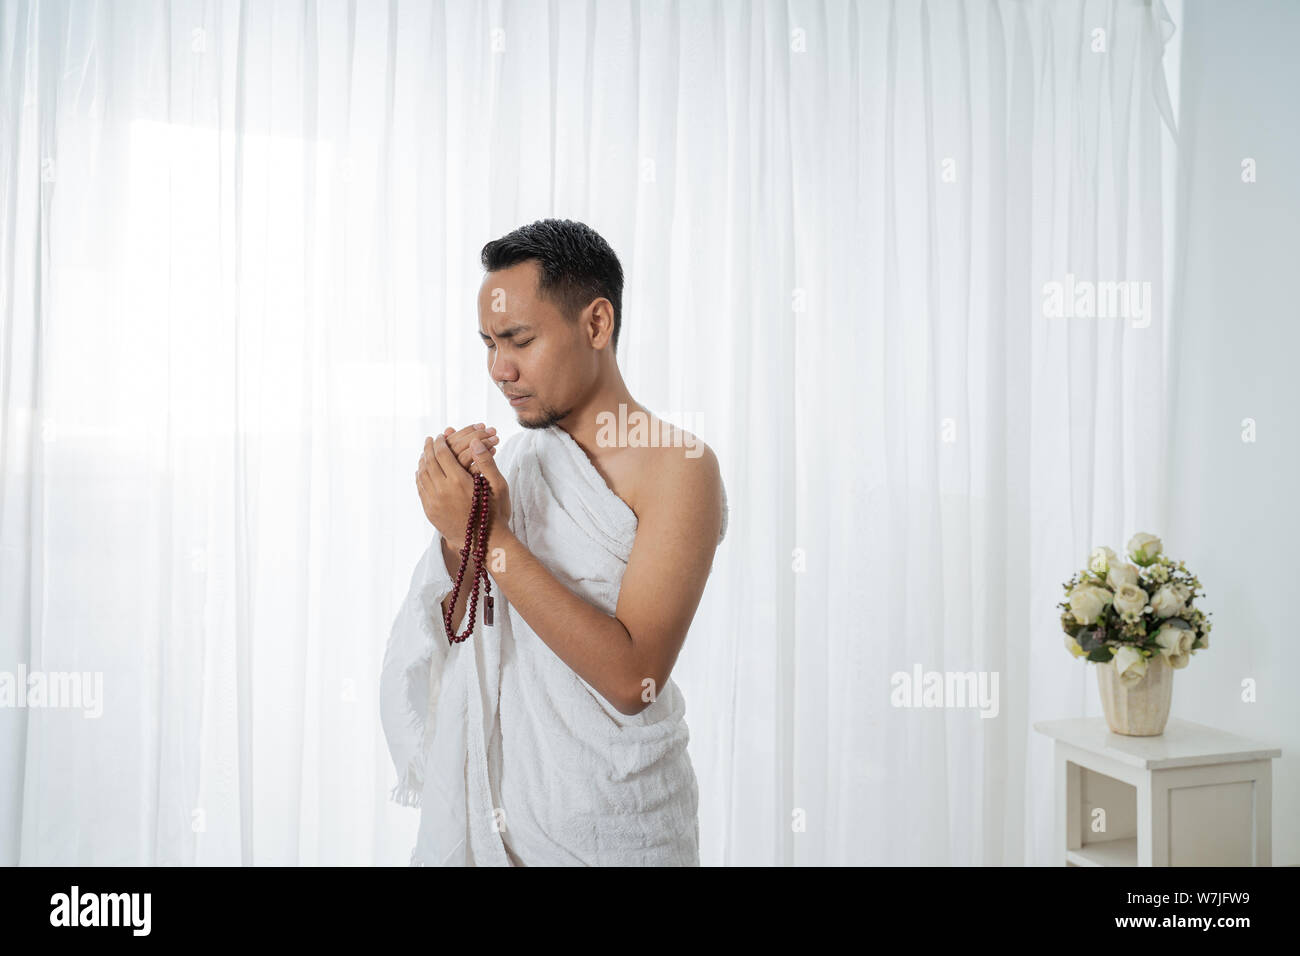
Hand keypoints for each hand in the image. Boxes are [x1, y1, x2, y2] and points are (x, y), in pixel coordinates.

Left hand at [415, 430, 510, 545]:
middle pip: (429, 462)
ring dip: (423, 461)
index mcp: (459, 481)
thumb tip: (476, 442)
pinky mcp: (430, 512)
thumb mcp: (498, 486)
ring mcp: (433, 502)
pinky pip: (420, 489)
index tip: (441, 435)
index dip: (441, 442)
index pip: (443, 454)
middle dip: (429, 448)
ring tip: (425, 453)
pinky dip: (420, 477)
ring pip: (422, 475)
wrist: (483, 543)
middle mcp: (442, 490)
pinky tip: (422, 472)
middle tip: (430, 439)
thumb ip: (486, 462)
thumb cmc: (495, 513)